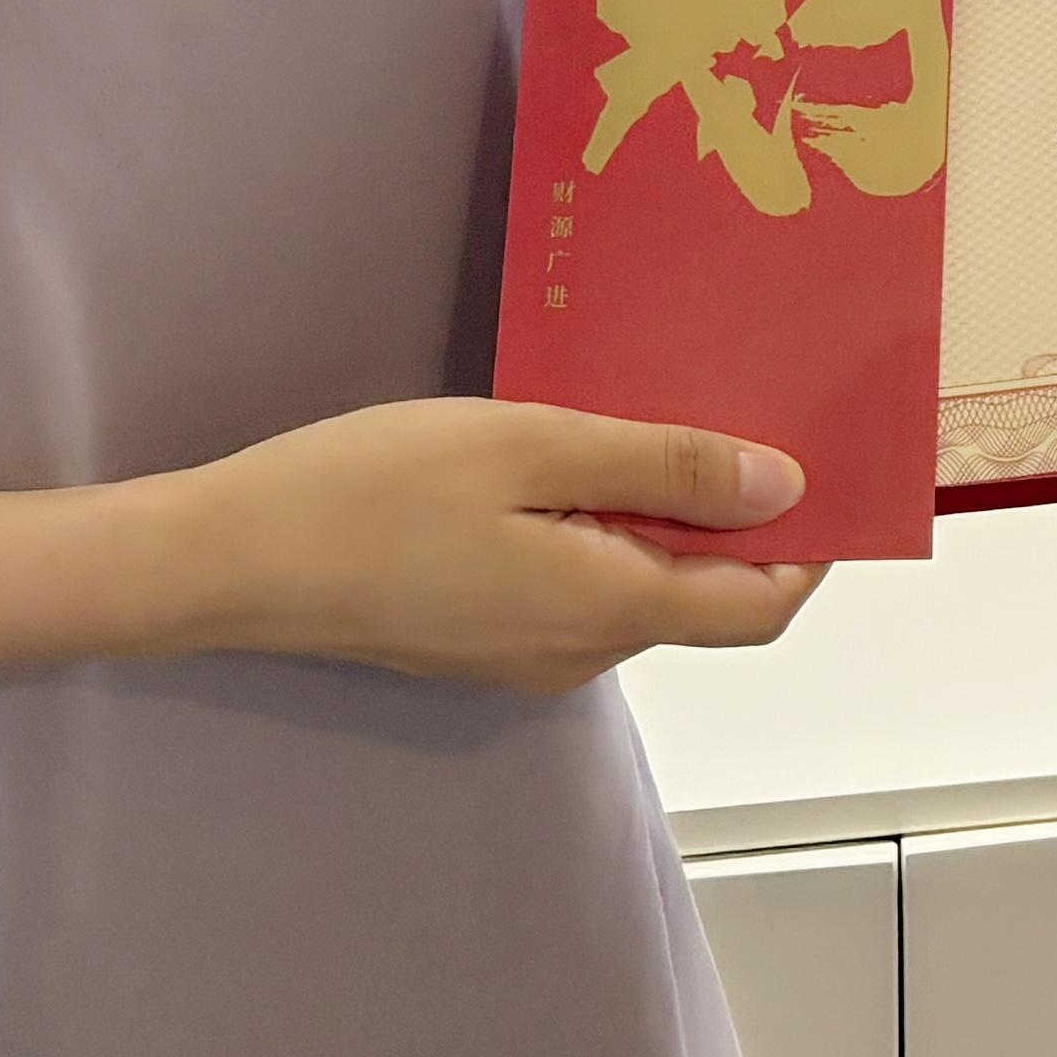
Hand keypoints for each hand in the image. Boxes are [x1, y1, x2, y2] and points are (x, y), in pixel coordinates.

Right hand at [159, 398, 828, 691]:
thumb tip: (786, 489)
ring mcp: (525, 655)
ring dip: (662, 512)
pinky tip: (573, 455)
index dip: (810, 543)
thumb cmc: (377, 490)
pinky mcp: (480, 638)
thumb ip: (664, 468)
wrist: (230, 558)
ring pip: (638, 586)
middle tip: (736, 401)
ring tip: (650, 409)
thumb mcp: (533, 447)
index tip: (826, 457)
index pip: (759, 609)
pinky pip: (579, 584)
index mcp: (609, 612)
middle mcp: (580, 655)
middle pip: (703, 597)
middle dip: (738, 514)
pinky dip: (603, 526)